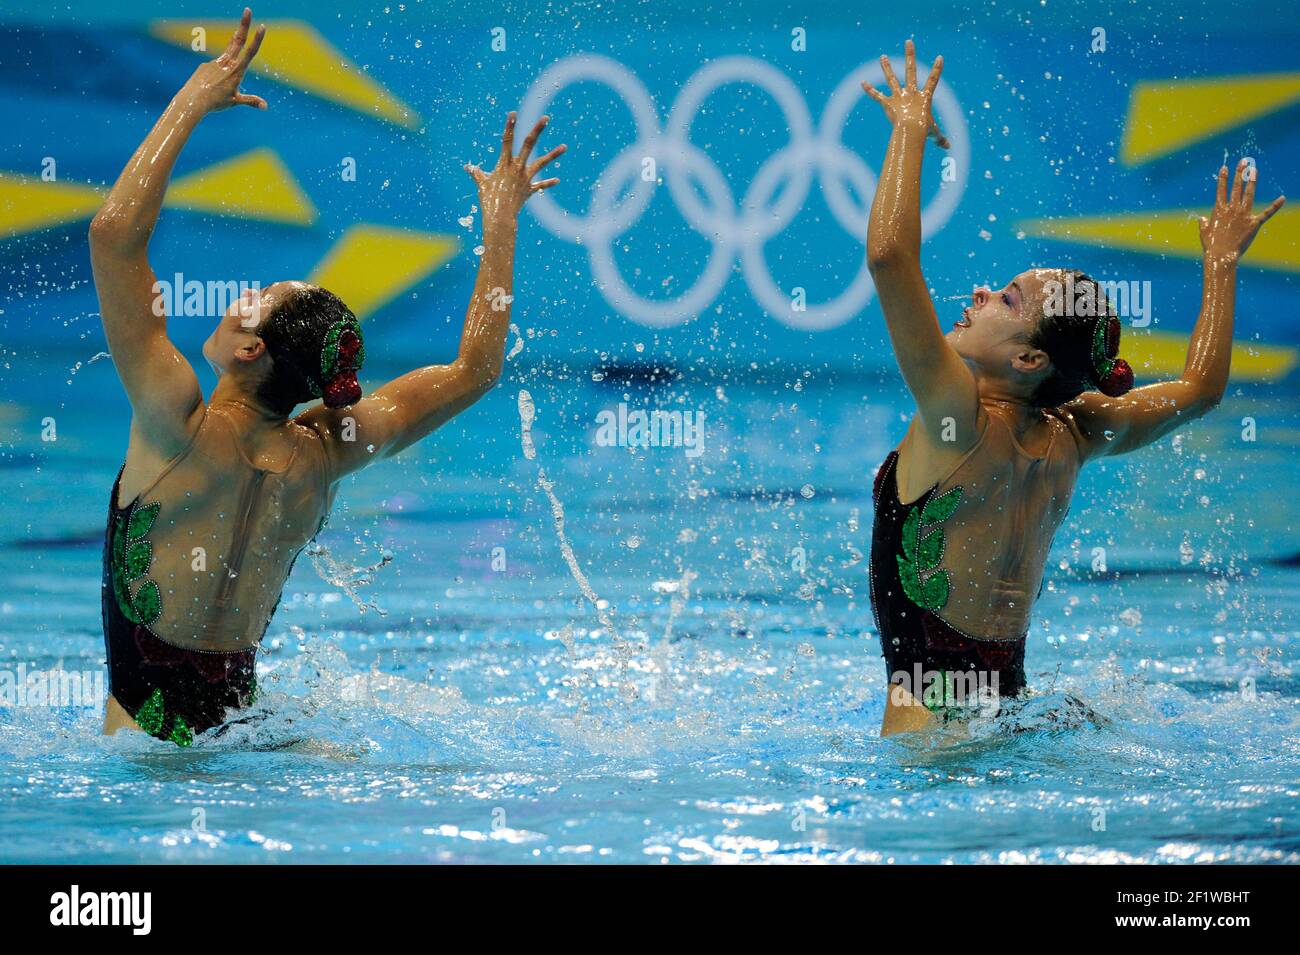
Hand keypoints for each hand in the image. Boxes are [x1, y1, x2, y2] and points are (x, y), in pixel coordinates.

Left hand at [178, 8, 266, 113]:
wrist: (193, 101)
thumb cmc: (216, 103)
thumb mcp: (235, 102)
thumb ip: (251, 101)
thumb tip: (265, 106)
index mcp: (237, 71)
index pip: (250, 52)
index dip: (257, 39)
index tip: (262, 26)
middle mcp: (226, 63)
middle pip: (237, 39)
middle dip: (244, 24)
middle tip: (248, 9)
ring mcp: (214, 62)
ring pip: (225, 60)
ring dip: (226, 70)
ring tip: (217, 90)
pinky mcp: (205, 65)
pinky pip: (213, 71)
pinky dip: (214, 80)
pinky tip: (208, 90)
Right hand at [465, 112, 563, 234]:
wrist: (500, 216)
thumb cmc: (488, 199)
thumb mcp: (481, 183)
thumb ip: (476, 173)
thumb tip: (468, 167)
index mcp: (504, 163)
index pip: (506, 141)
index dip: (509, 127)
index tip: (513, 113)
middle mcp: (517, 167)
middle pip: (528, 144)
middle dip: (537, 130)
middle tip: (546, 118)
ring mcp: (525, 178)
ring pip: (541, 163)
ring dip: (554, 154)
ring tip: (565, 146)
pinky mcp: (530, 189)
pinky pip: (541, 185)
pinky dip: (548, 183)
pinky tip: (557, 180)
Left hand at [863, 39, 948, 149]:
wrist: (911, 130)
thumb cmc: (923, 132)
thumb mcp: (933, 133)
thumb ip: (940, 139)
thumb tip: (949, 148)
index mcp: (924, 97)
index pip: (933, 80)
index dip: (937, 69)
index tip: (940, 57)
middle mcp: (911, 93)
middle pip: (911, 70)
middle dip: (910, 55)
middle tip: (908, 42)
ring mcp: (899, 97)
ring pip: (892, 78)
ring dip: (887, 67)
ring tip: (882, 57)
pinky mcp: (888, 104)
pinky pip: (877, 96)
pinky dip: (869, 90)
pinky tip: (862, 83)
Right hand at [1200, 158, 1284, 262]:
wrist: (1221, 255)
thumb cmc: (1211, 245)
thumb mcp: (1204, 232)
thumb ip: (1203, 223)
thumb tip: (1200, 219)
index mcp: (1219, 210)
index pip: (1221, 190)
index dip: (1223, 178)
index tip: (1224, 168)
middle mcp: (1232, 209)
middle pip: (1236, 188)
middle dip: (1240, 173)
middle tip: (1243, 162)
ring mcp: (1243, 215)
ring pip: (1249, 195)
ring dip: (1252, 182)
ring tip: (1254, 171)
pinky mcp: (1254, 223)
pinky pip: (1266, 213)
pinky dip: (1275, 206)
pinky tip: (1282, 198)